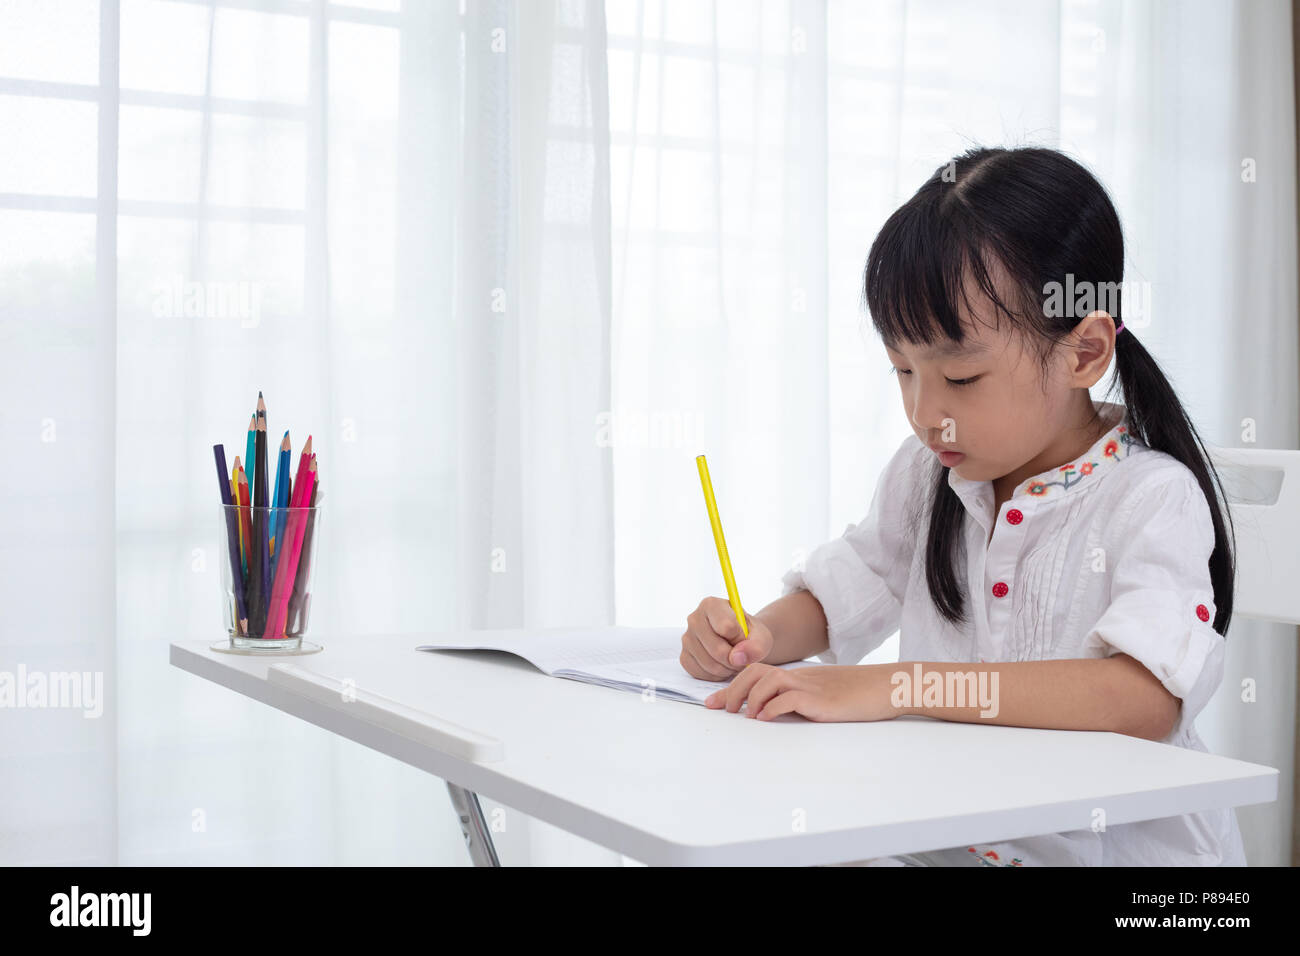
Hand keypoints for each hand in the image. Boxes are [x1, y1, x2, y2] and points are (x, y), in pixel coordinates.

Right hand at [680, 596, 773, 680]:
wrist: (740, 642)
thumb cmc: (749, 635)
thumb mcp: (762, 636)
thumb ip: (756, 646)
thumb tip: (738, 658)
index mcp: (711, 604)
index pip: (727, 627)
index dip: (741, 639)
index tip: (744, 637)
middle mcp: (694, 618)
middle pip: (717, 649)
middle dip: (735, 659)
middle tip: (742, 656)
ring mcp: (687, 639)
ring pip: (710, 664)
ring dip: (727, 669)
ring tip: (734, 661)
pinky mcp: (684, 657)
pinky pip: (701, 674)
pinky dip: (716, 675)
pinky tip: (723, 666)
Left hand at [704, 662, 903, 721]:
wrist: (887, 686)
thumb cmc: (858, 693)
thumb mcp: (823, 694)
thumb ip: (798, 699)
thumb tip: (773, 714)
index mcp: (798, 675)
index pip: (757, 672)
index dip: (732, 686)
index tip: (714, 703)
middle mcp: (799, 676)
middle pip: (755, 672)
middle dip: (733, 690)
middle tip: (721, 709)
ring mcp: (809, 686)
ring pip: (768, 681)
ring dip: (750, 699)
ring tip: (744, 716)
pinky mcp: (820, 700)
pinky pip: (789, 698)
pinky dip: (772, 708)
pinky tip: (765, 718)